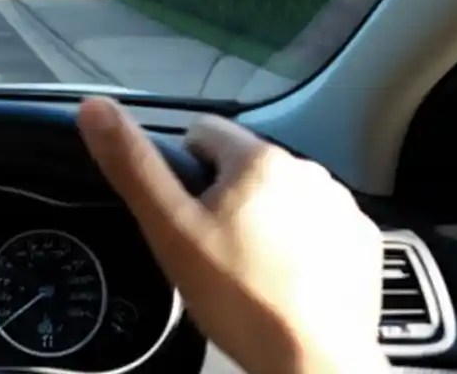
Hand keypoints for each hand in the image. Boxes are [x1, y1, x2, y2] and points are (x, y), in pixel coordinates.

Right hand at [77, 97, 388, 373]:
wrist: (312, 361)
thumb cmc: (240, 299)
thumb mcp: (170, 230)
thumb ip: (133, 165)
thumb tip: (95, 108)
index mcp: (257, 159)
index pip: (201, 134)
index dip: (182, 173)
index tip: (186, 216)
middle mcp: (307, 170)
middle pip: (243, 168)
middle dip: (225, 199)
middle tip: (214, 251)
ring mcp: (340, 206)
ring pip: (282, 197)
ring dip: (265, 220)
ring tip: (251, 270)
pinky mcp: (360, 240)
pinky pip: (319, 226)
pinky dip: (302, 246)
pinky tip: (287, 279)